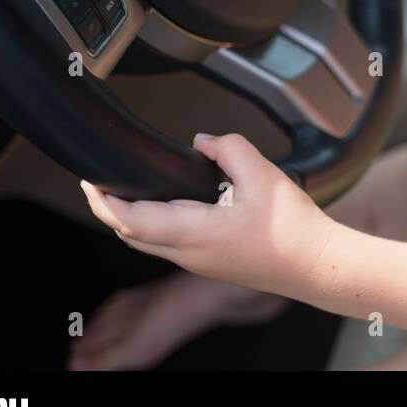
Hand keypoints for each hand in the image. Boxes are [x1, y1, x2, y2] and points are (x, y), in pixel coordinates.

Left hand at [79, 133, 336, 303]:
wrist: (317, 265)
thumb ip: (229, 150)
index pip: (130, 220)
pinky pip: (169, 245)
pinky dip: (153, 224)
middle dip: (107, 210)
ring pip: (148, 242)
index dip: (103, 201)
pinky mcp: (211, 263)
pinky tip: (168, 205)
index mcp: (196, 233)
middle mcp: (190, 254)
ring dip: (130, 218)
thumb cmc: (294, 231)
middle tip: (99, 183)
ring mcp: (199, 263)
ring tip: (127, 190)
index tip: (89, 181)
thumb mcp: (263, 176)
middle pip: (130, 235)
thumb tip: (204, 141)